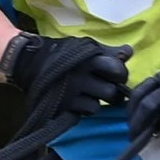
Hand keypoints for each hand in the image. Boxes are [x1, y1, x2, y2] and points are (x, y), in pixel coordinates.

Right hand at [3, 33, 131, 128]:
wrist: (30, 63)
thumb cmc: (63, 53)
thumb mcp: (85, 46)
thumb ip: (109, 51)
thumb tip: (129, 52)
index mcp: (89, 59)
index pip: (118, 70)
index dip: (120, 74)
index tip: (116, 75)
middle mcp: (81, 77)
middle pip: (111, 93)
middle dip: (111, 92)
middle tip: (106, 89)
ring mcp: (71, 94)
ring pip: (98, 106)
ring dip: (97, 102)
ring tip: (90, 94)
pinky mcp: (63, 107)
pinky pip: (84, 113)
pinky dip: (85, 109)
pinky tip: (79, 101)